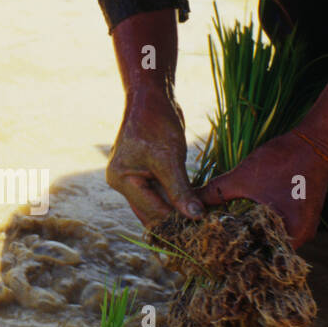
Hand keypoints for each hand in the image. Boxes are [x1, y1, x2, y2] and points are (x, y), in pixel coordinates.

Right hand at [107, 84, 203, 226]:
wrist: (152, 98)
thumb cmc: (155, 123)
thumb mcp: (169, 158)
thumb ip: (180, 190)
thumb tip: (195, 217)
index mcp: (121, 180)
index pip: (152, 211)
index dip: (178, 221)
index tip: (205, 228)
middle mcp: (123, 182)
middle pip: (152, 212)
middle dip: (177, 220)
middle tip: (206, 228)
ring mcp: (134, 178)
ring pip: (159, 205)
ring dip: (179, 211)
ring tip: (205, 218)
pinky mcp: (147, 173)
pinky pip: (163, 194)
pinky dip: (179, 199)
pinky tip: (197, 205)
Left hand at [198, 132, 327, 247]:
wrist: (314, 143)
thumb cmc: (283, 161)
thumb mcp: (243, 178)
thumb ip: (215, 192)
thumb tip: (190, 203)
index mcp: (292, 235)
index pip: (260, 257)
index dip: (235, 254)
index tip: (212, 251)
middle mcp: (299, 236)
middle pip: (263, 249)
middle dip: (238, 245)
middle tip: (211, 244)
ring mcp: (300, 226)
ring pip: (268, 237)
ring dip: (247, 234)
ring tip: (219, 234)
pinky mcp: (297, 215)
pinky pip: (274, 226)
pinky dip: (256, 224)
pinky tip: (236, 220)